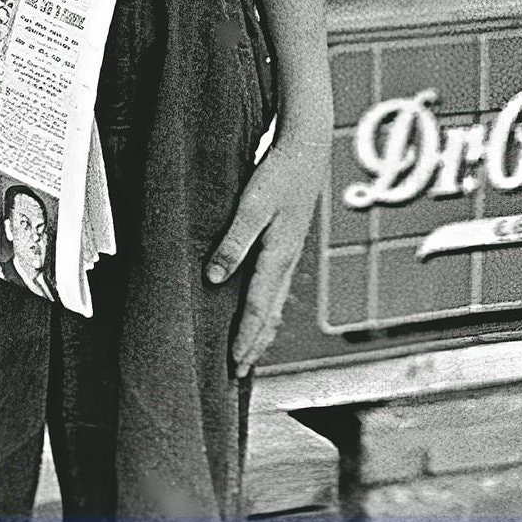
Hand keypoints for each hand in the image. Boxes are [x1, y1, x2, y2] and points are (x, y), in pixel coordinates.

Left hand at [207, 123, 327, 377]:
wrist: (308, 149)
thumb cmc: (279, 174)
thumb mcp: (251, 206)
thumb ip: (233, 242)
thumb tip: (213, 279)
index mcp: (278, 256)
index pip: (258, 309)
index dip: (245, 338)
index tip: (234, 365)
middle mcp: (286, 261)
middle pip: (269, 313)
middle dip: (255, 344)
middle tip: (239, 373)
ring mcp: (290, 253)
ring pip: (275, 303)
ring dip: (262, 330)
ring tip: (250, 351)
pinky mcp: (288, 243)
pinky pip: (276, 287)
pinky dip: (267, 309)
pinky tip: (261, 310)